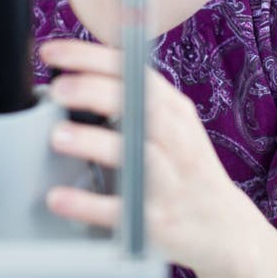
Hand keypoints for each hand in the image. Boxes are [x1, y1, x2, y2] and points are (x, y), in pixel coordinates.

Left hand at [41, 39, 241, 272]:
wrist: (223, 226)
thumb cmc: (186, 168)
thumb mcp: (173, 125)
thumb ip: (137, 99)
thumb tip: (77, 73)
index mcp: (175, 111)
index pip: (135, 72)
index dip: (92, 58)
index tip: (53, 52)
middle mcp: (177, 141)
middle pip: (140, 107)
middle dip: (96, 92)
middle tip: (57, 88)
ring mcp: (169, 183)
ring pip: (136, 156)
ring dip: (95, 142)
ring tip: (57, 136)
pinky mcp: (157, 223)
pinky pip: (121, 212)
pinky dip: (87, 205)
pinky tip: (59, 198)